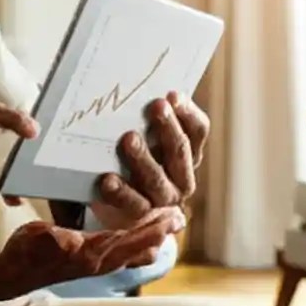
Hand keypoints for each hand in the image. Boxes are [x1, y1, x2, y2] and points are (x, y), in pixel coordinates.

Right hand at [0, 207, 186, 287]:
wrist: (14, 274)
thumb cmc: (26, 252)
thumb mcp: (39, 239)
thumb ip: (58, 240)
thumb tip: (74, 241)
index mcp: (91, 253)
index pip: (131, 237)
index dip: (152, 225)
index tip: (172, 212)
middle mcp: (100, 262)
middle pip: (140, 247)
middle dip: (160, 231)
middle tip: (180, 216)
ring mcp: (97, 265)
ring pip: (135, 253)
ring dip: (153, 239)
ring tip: (168, 227)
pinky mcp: (92, 265)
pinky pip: (124, 257)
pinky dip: (138, 245)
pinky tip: (141, 239)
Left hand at [92, 92, 209, 228]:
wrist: (116, 207)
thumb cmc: (131, 160)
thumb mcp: (145, 137)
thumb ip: (147, 117)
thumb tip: (140, 89)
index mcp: (187, 154)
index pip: (197, 131)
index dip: (187, 112)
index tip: (171, 95)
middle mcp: (181, 178)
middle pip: (180, 152)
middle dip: (168, 128)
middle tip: (156, 107)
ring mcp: (161, 199)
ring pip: (157, 180)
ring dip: (144, 158)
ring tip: (129, 139)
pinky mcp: (138, 216)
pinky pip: (132, 204)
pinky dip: (121, 191)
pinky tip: (107, 179)